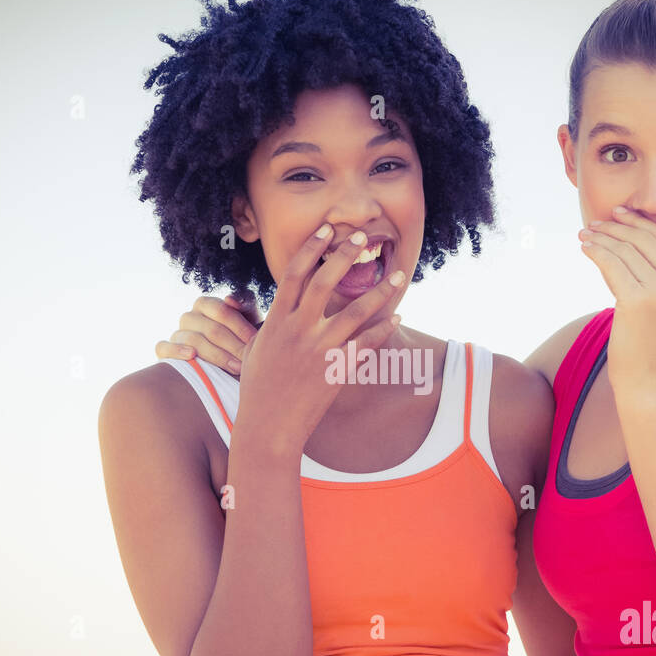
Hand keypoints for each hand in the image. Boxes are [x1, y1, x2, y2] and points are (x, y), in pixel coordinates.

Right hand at [155, 291, 261, 376]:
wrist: (228, 365)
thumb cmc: (240, 338)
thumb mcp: (248, 319)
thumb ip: (245, 304)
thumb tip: (231, 300)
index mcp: (206, 305)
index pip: (221, 310)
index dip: (240, 326)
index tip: (255, 341)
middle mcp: (189, 317)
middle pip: (211, 329)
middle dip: (233, 345)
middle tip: (248, 359)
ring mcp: (176, 333)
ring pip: (193, 340)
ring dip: (217, 356)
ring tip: (236, 367)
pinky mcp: (165, 351)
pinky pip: (164, 347)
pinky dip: (176, 350)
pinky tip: (192, 355)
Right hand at [234, 225, 406, 454]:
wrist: (267, 425)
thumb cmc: (258, 388)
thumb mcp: (255, 349)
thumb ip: (269, 324)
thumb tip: (277, 307)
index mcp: (276, 320)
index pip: (294, 273)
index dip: (312, 247)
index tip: (327, 229)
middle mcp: (297, 330)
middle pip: (324, 281)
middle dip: (344, 256)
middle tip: (363, 238)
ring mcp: (317, 350)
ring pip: (355, 312)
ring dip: (380, 293)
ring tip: (399, 278)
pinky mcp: (335, 370)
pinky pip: (365, 345)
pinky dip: (383, 331)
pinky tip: (396, 319)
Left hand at [578, 206, 655, 400]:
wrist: (648, 378)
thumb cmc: (655, 338)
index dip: (639, 222)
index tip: (619, 214)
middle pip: (645, 239)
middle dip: (618, 226)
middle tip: (598, 222)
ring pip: (626, 250)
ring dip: (602, 238)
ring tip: (586, 233)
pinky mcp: (637, 300)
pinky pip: (612, 264)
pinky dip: (596, 252)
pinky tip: (585, 248)